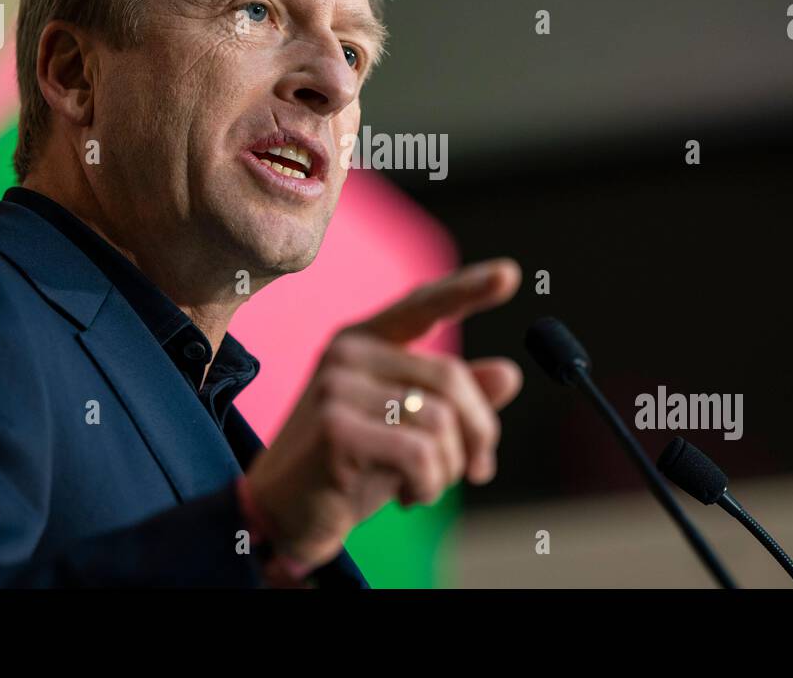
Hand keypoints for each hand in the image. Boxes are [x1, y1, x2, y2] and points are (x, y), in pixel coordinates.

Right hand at [243, 258, 523, 568]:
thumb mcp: (404, 429)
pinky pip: (421, 455)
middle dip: (478, 433)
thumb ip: (450, 400)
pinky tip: (405, 497)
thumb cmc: (347, 469)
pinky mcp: (336, 427)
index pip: (421, 306)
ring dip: (448, 468)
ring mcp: (338, 387)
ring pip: (441, 421)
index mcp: (362, 341)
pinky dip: (429, 485)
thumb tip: (510, 372)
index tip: (510, 275)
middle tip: (477, 471)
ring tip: (419, 486)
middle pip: (452, 378)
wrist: (282, 516)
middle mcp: (348, 353)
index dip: (467, 290)